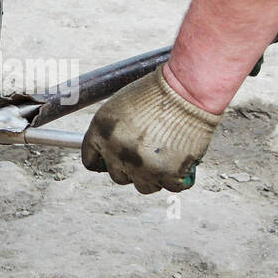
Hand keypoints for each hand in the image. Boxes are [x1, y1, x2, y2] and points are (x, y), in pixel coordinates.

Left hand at [81, 65, 220, 193]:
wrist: (187, 90)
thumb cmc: (157, 92)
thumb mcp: (121, 106)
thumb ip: (111, 132)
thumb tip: (109, 152)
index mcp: (100, 133)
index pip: (91, 161)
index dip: (105, 162)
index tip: (115, 161)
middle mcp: (117, 153)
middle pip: (118, 176)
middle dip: (131, 168)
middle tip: (148, 154)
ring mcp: (142, 167)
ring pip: (144, 186)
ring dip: (154, 176)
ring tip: (167, 156)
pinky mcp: (168, 175)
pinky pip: (172, 186)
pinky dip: (179, 177)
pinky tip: (183, 162)